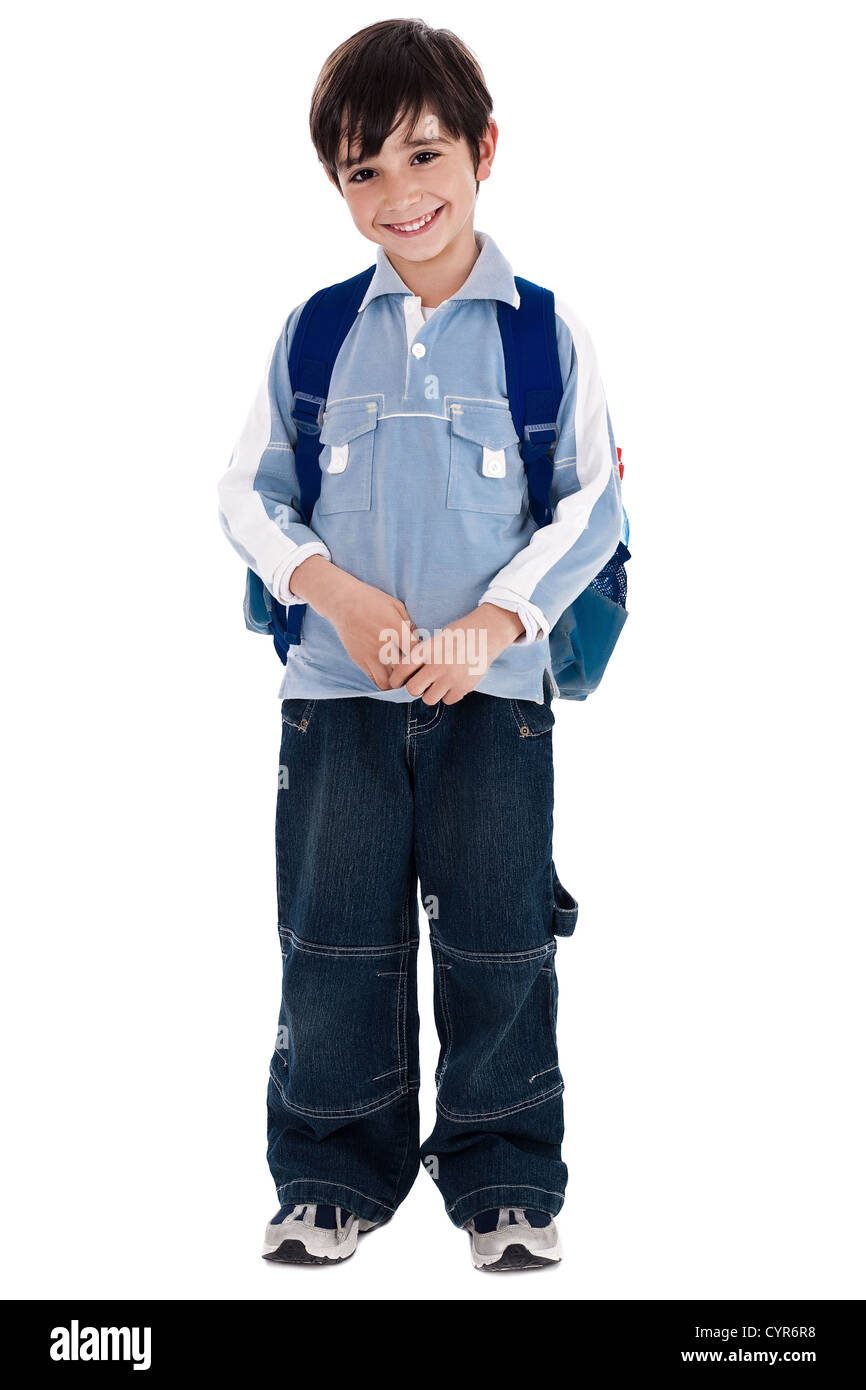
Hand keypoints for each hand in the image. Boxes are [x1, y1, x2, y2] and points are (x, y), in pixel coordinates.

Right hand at [290, 555, 416, 689]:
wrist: (343, 602)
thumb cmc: (372, 601)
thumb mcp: (396, 605)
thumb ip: (409, 624)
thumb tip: (420, 641)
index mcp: (395, 629)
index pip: (416, 653)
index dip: (423, 658)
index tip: (425, 658)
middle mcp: (383, 645)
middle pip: (404, 671)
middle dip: (413, 674)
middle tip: (418, 673)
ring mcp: (370, 655)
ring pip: (389, 682)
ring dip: (398, 683)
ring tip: (404, 678)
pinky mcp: (360, 660)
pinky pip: (374, 680)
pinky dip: (384, 683)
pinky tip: (390, 678)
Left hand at [387, 603, 524, 703]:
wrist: (487, 633)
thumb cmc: (459, 634)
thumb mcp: (436, 639)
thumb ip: (422, 656)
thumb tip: (406, 675)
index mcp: (428, 650)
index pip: (402, 670)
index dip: (396, 679)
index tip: (397, 682)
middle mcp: (437, 665)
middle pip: (413, 690)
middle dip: (415, 687)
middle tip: (421, 682)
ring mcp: (451, 678)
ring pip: (429, 699)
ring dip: (431, 693)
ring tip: (439, 682)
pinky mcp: (464, 687)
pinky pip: (448, 700)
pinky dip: (448, 694)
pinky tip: (453, 683)